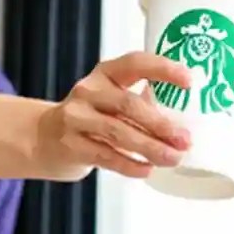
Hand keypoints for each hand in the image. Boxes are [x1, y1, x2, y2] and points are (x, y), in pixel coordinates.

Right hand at [38, 51, 192, 180]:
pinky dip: (129, 164)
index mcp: (106, 74)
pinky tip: (147, 170)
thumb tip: (186, 122)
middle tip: (186, 139)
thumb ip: (141, 104)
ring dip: (150, 148)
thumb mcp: (111, 100)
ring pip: (118, 132)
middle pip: (128, 105)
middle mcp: (89, 91)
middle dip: (161, 124)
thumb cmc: (92, 117)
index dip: (163, 69)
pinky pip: (105, 156)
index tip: (190, 81)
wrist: (43, 138)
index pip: (136, 63)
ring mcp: (76, 118)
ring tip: (173, 158)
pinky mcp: (71, 144)